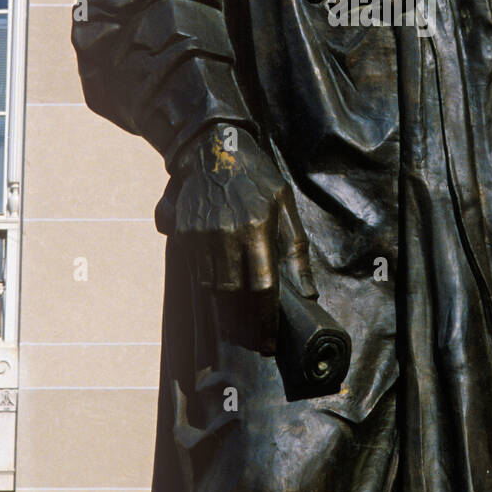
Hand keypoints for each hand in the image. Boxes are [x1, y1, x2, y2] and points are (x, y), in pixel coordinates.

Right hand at [155, 124, 313, 355]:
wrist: (215, 150)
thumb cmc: (257, 178)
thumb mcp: (285, 206)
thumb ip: (296, 250)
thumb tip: (308, 292)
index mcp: (257, 228)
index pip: (262, 287)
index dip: (265, 320)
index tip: (269, 341)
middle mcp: (226, 235)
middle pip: (235, 293)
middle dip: (245, 319)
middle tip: (254, 334)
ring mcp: (201, 235)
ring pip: (213, 287)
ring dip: (227, 304)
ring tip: (239, 314)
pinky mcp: (184, 233)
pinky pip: (196, 273)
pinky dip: (209, 284)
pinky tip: (221, 284)